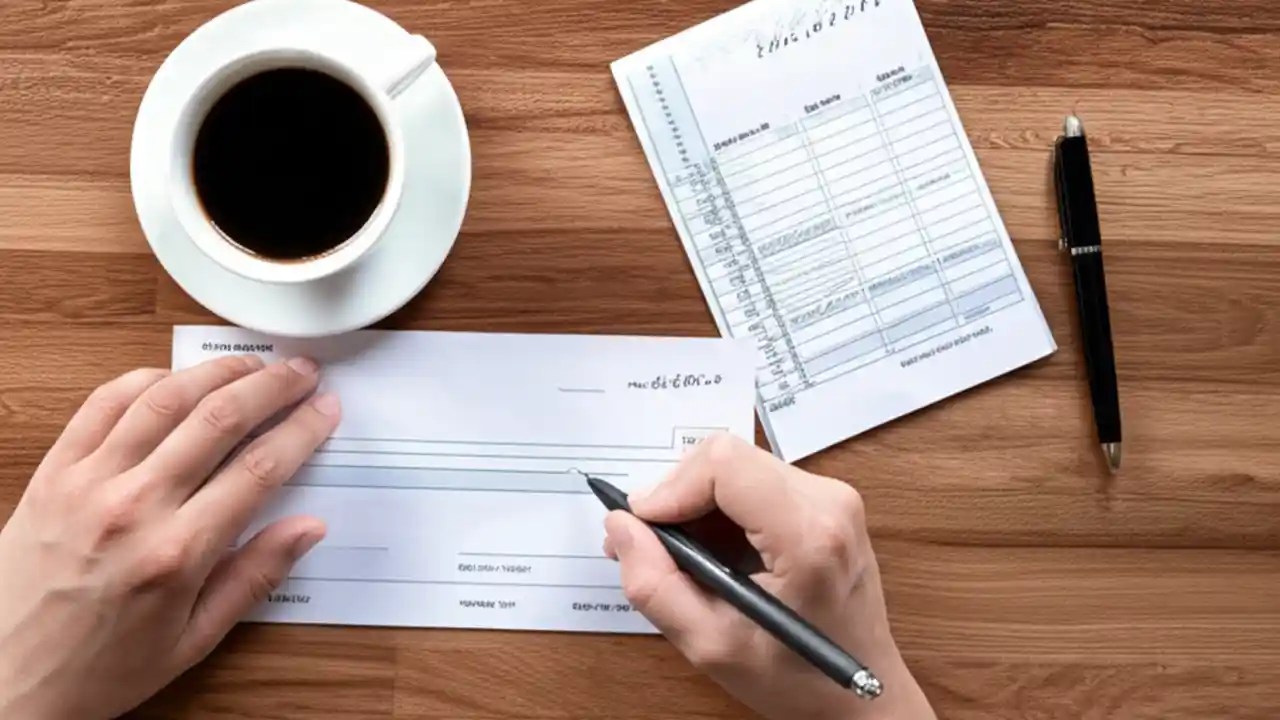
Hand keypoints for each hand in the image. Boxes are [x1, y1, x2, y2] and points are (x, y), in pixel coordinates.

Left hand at [0, 356, 340, 719]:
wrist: (6, 678)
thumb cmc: (99, 668)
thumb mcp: (194, 640)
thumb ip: (255, 577)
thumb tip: (308, 528)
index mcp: (178, 554)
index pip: (259, 469)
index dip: (302, 430)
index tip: (325, 411)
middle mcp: (134, 508)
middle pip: (219, 420)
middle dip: (271, 387)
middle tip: (301, 372)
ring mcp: (88, 484)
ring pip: (165, 400)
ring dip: (216, 372)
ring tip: (251, 365)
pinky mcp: (53, 473)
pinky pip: (102, 405)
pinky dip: (144, 380)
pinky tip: (174, 378)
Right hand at [603, 434, 934, 719]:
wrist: (859, 697)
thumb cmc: (799, 681)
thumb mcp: (712, 645)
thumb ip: (655, 585)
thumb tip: (621, 527)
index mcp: (810, 534)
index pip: (725, 464)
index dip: (671, 488)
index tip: (643, 524)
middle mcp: (829, 502)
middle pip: (727, 458)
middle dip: (677, 496)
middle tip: (649, 544)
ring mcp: (832, 498)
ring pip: (737, 466)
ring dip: (697, 503)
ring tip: (680, 556)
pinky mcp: (826, 502)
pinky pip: (755, 481)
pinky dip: (721, 509)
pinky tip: (713, 553)